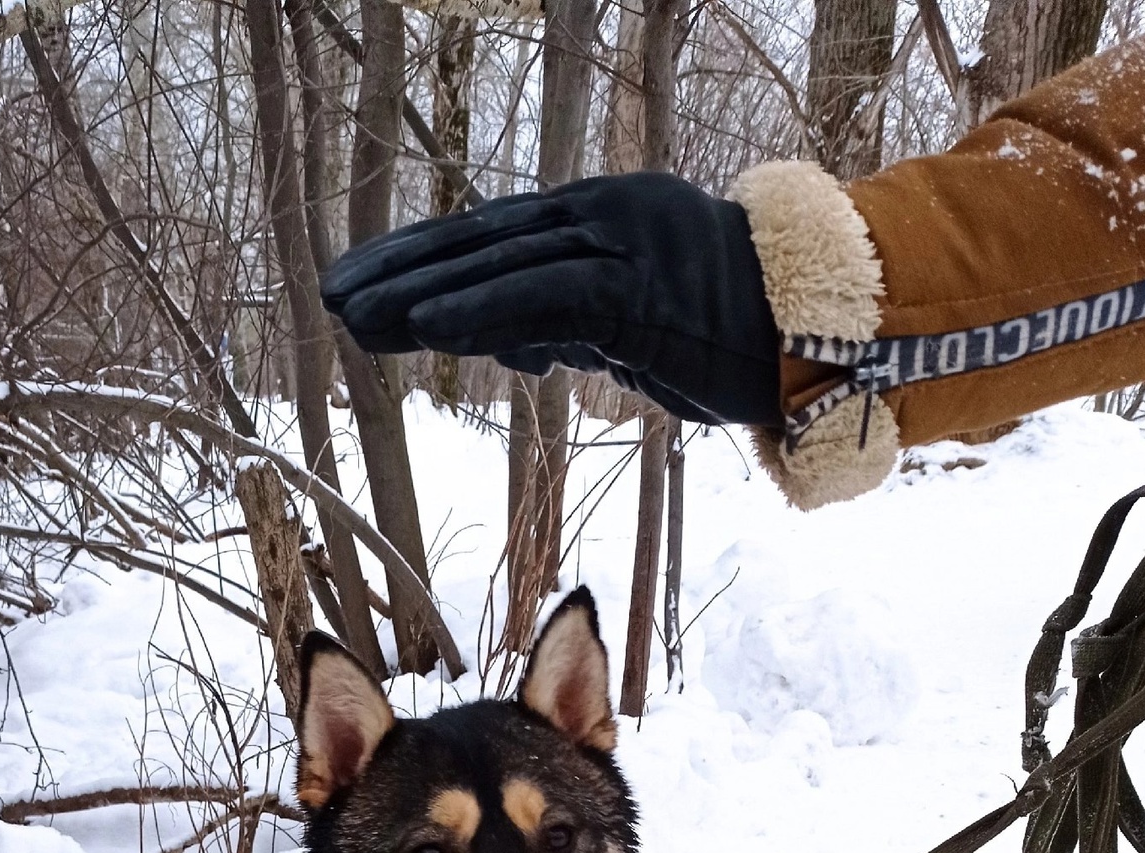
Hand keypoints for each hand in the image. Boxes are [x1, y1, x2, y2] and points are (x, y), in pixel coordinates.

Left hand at [320, 171, 781, 429]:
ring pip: (498, 265)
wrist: (813, 333)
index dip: (420, 261)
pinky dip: (477, 313)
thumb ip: (567, 327)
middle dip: (400, 271)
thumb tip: (508, 344)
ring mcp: (619, 245)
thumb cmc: (727, 337)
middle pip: (479, 243)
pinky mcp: (636, 289)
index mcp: (597, 221)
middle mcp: (600, 217)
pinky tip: (423, 331)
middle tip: (331, 295)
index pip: (490, 239)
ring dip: (419, 295)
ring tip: (353, 318)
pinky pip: (539, 299)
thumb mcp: (631, 328)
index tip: (360, 285)